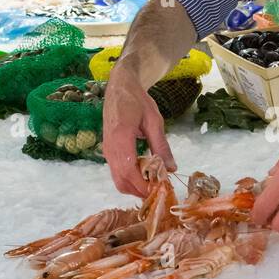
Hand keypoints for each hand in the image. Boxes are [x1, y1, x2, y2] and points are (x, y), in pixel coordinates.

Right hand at [102, 65, 175, 195]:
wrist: (120, 88)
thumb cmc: (137, 101)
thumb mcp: (154, 121)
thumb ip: (161, 146)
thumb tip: (171, 169)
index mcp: (121, 138)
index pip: (129, 170)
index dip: (143, 185)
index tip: (160, 190)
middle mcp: (110, 147)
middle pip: (122, 181)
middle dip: (141, 190)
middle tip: (160, 190)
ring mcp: (107, 151)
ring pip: (118, 180)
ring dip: (136, 186)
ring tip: (155, 183)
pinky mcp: (108, 151)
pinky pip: (117, 172)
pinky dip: (130, 179)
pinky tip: (146, 174)